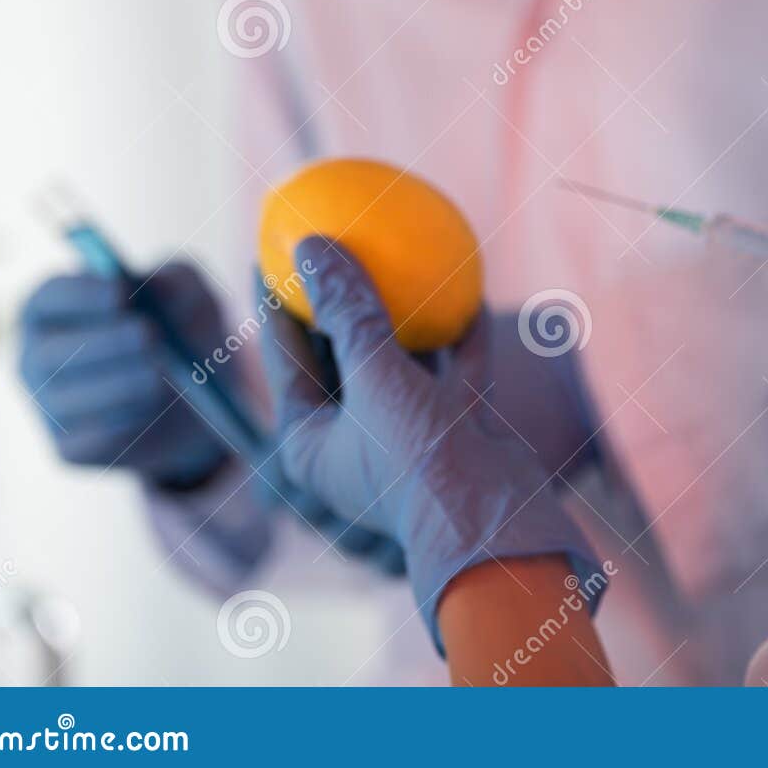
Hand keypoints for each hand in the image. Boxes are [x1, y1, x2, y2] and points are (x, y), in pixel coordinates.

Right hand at [18, 261, 231, 489]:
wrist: (201, 402)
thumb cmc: (182, 331)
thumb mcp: (190, 297)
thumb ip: (174, 281)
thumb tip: (152, 284)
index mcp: (53, 311)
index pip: (46, 298)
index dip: (79, 294)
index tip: (121, 293)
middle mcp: (37, 358)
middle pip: (51, 351)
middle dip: (104, 342)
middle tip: (150, 334)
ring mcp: (48, 406)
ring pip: (70, 398)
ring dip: (121, 383)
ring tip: (163, 374)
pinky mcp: (69, 448)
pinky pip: (91, 438)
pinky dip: (126, 421)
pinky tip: (152, 406)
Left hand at [259, 236, 598, 647]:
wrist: (495, 522)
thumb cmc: (416, 456)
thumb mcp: (374, 375)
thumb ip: (347, 310)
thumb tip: (312, 245)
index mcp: (311, 442)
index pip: (284, 357)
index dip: (276, 299)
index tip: (272, 249)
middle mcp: (356, 442)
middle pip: (340, 358)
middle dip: (341, 303)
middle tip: (336, 245)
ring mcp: (410, 440)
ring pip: (401, 367)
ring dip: (404, 319)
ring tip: (401, 261)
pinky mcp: (457, 436)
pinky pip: (454, 376)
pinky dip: (459, 340)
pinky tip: (469, 292)